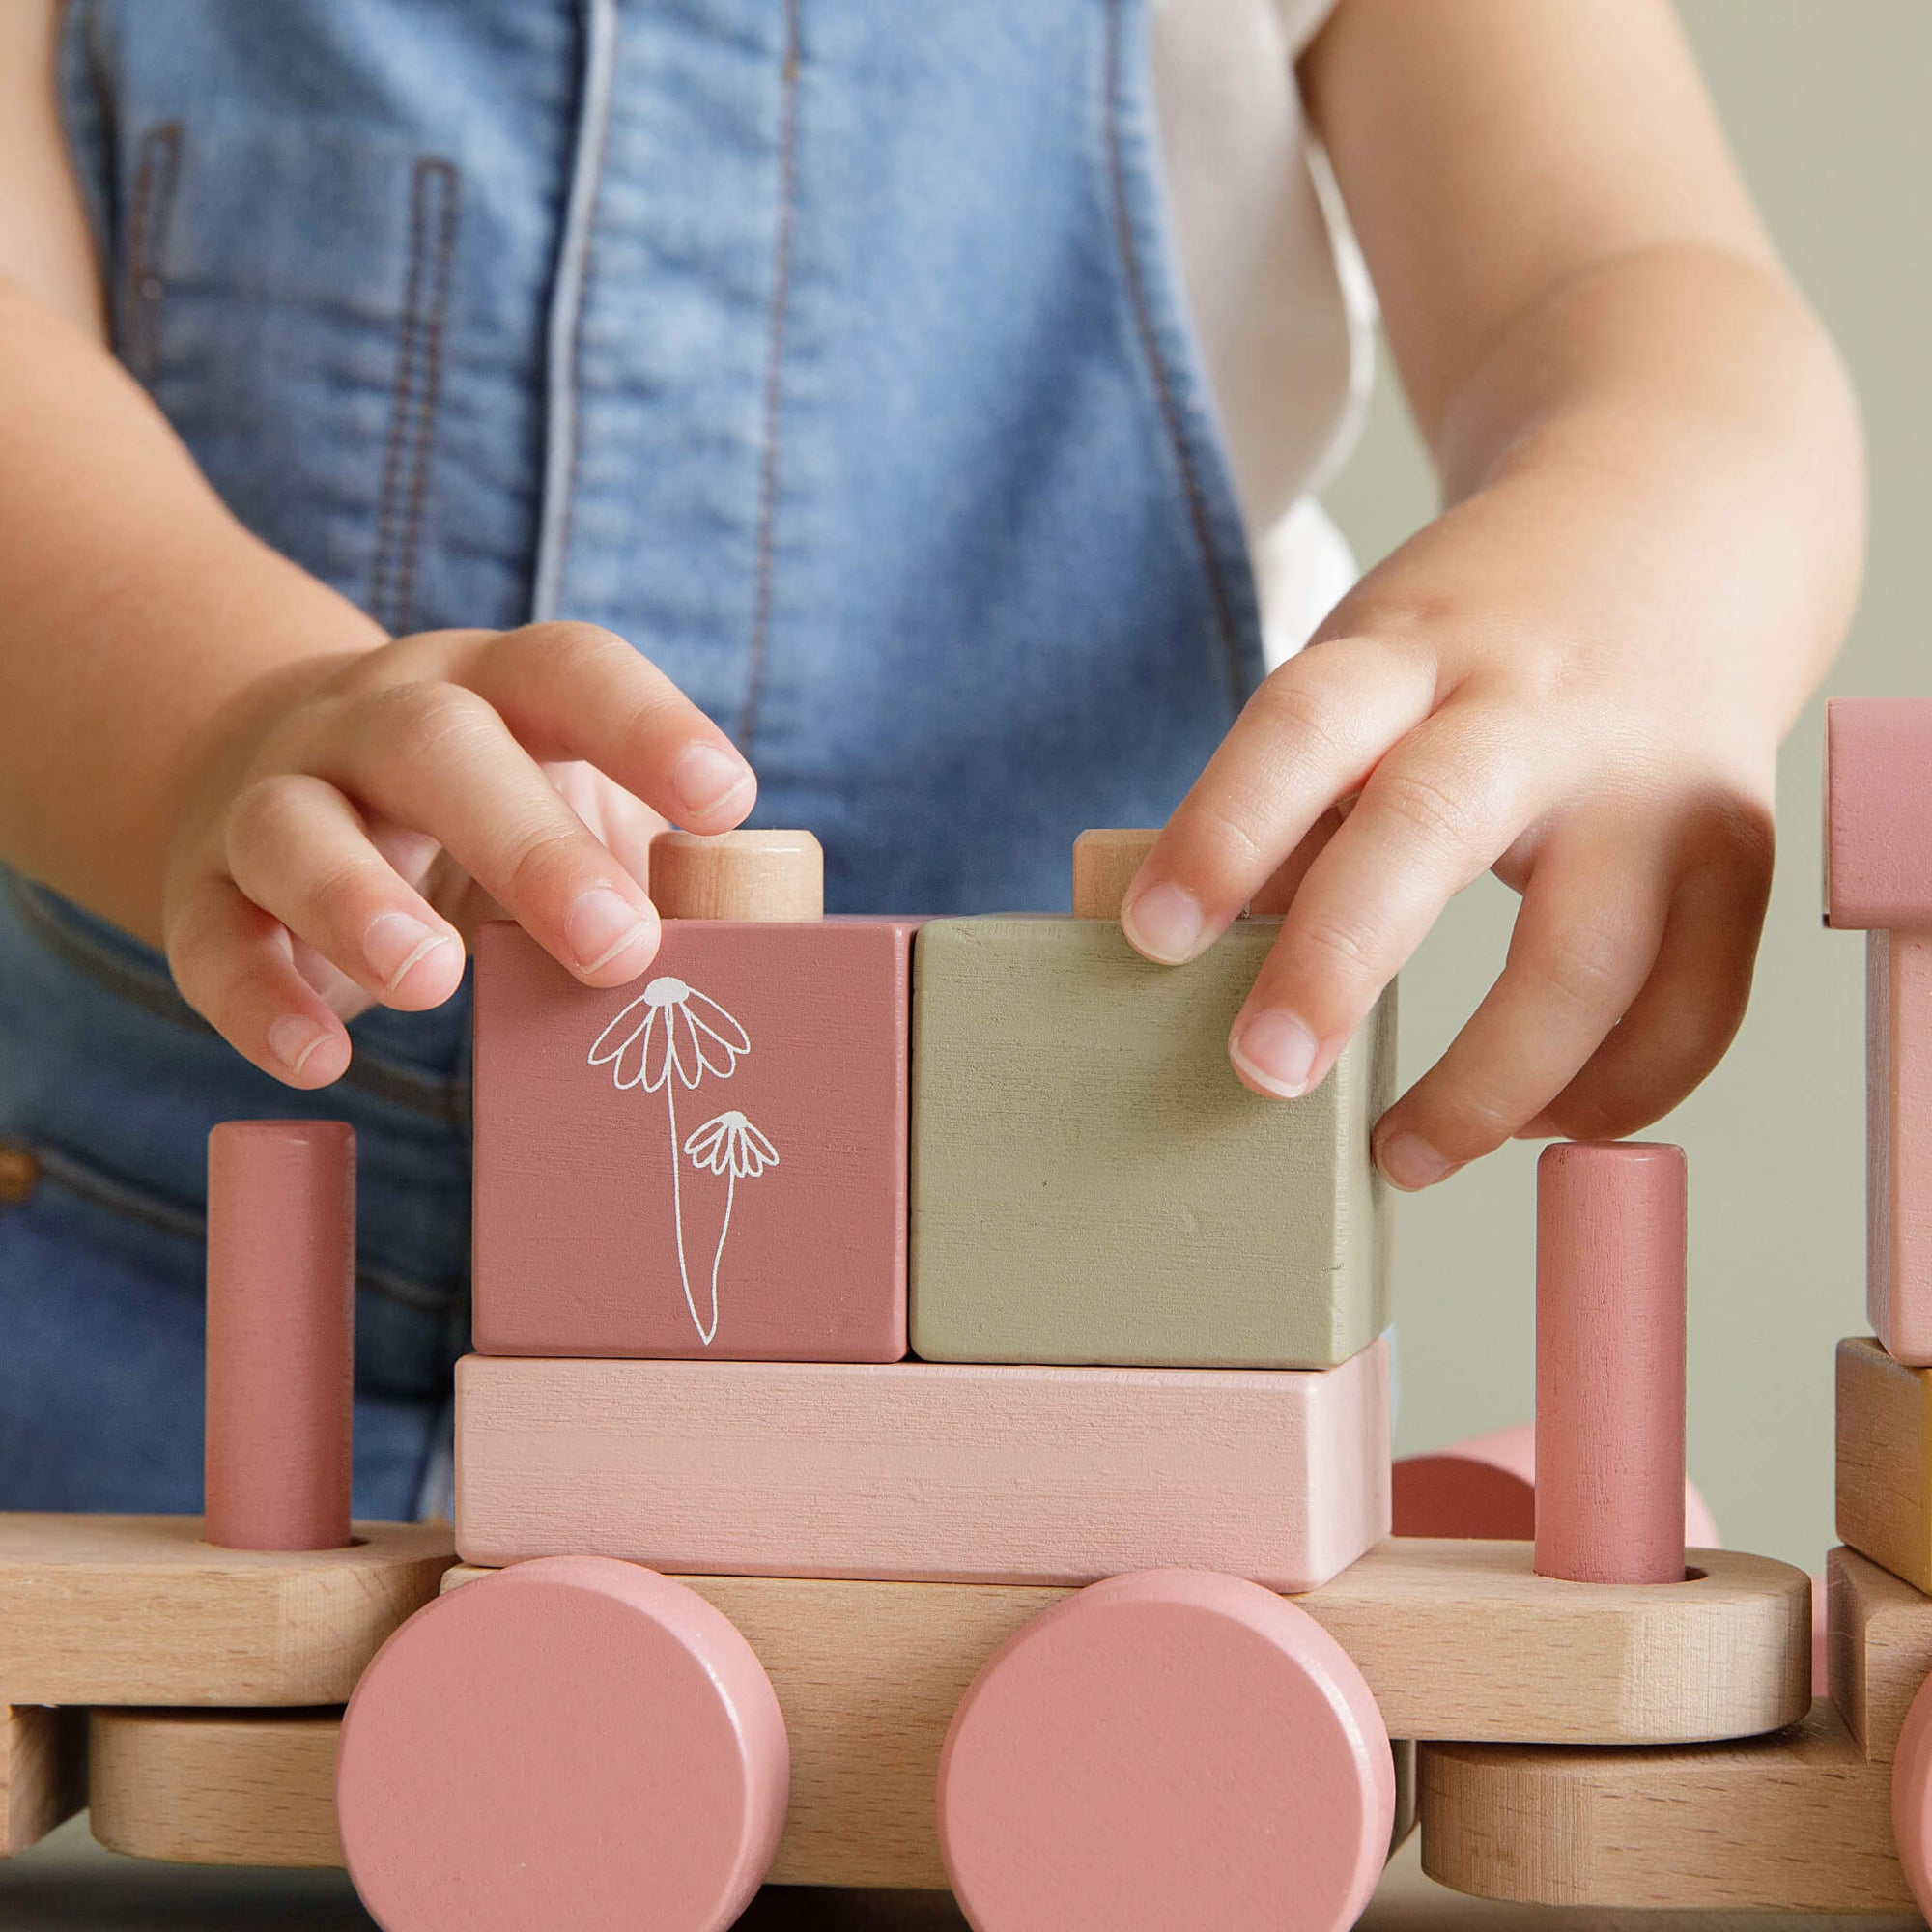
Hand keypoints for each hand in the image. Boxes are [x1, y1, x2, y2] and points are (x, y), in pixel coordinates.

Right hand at [160, 623, 755, 1086]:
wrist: (262, 766)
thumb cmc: (479, 810)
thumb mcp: (567, 804)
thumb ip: (655, 866)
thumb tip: (769, 957)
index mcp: (494, 690)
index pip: (568, 671)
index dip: (647, 725)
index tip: (725, 800)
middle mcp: (376, 720)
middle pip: (437, 747)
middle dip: (528, 843)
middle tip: (617, 946)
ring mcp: (278, 795)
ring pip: (298, 826)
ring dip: (361, 902)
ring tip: (432, 983)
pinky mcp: (204, 887)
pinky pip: (214, 938)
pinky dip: (259, 999)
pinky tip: (319, 1059)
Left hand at [1119, 511, 1778, 1188]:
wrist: (1678, 523)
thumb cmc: (1476, 641)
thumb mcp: (1369, 674)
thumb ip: (1295, 806)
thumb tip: (1194, 964)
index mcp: (1414, 651)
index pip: (1303, 725)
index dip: (1222, 830)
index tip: (1153, 936)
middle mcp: (1539, 707)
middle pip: (1437, 824)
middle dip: (1339, 962)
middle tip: (1264, 1072)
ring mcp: (1656, 782)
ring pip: (1591, 958)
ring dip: (1493, 1083)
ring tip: (1405, 1153)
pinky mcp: (1742, 853)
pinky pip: (1693, 1006)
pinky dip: (1615, 1092)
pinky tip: (1539, 1123)